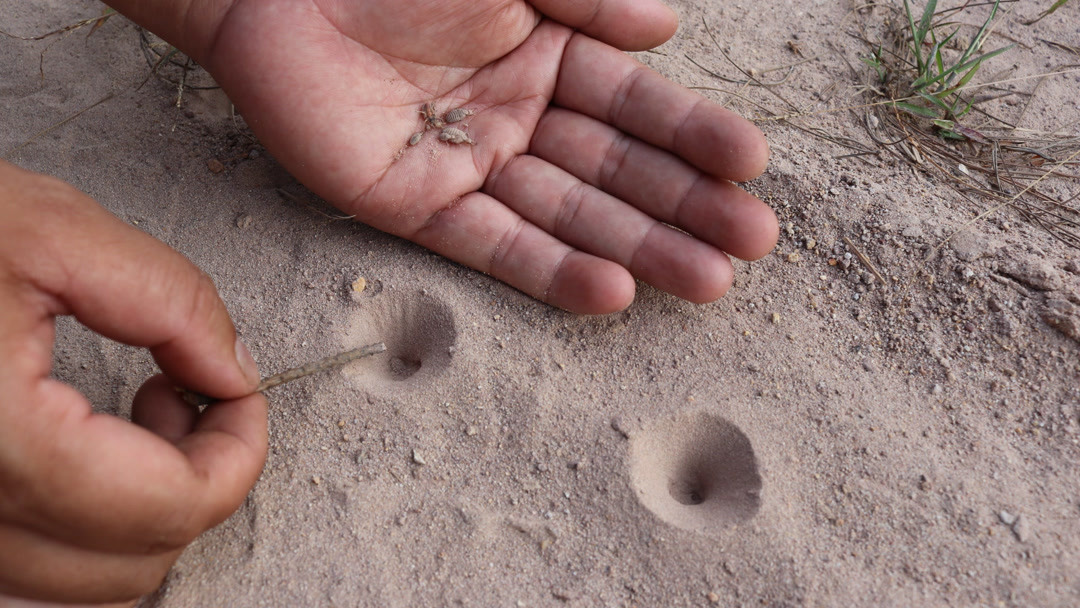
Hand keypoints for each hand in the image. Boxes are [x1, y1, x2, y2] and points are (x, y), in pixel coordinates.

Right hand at [0, 161, 267, 603]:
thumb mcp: (52, 231)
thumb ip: (170, 302)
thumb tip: (233, 372)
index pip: (170, 507)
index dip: (238, 452)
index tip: (241, 396)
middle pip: (135, 563)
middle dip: (197, 480)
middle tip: (188, 394)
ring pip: (86, 581)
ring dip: (144, 507)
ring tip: (136, 410)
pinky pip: (32, 566)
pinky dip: (86, 521)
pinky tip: (86, 440)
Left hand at [110, 0, 778, 313]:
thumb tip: (665, 27)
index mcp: (544, 53)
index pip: (633, 103)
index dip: (692, 134)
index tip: (752, 165)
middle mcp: (516, 114)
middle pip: (613, 169)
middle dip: (683, 205)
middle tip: (749, 243)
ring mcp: (468, 165)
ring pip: (566, 215)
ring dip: (636, 249)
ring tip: (706, 281)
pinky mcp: (414, 206)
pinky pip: (491, 244)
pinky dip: (550, 270)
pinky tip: (612, 293)